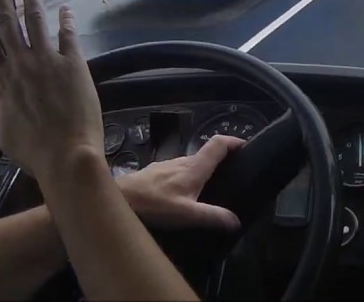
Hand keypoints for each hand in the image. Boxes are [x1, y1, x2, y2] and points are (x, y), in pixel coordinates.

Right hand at [0, 0, 101, 184]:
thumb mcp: (2, 131)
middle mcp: (21, 65)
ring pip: (34, 21)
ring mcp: (47, 62)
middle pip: (6, 22)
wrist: (67, 155)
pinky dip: (65, 20)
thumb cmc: (32, 149)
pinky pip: (67, 36)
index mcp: (1, 81)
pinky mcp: (73, 65)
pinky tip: (65, 6)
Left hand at [116, 136, 243, 230]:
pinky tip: (179, 195)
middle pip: (206, 153)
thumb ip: (213, 216)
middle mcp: (182, 161)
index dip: (234, 141)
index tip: (246, 147)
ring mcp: (166, 165)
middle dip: (220, 160)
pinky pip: (176, 171)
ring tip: (206, 188)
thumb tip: (237, 222)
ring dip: (201, 170)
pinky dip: (184, 177)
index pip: (218, 143)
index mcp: (194, 167)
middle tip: (230, 176)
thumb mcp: (186, 214)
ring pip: (190, 162)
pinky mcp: (154, 172)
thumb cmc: (153, 204)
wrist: (116, 199)